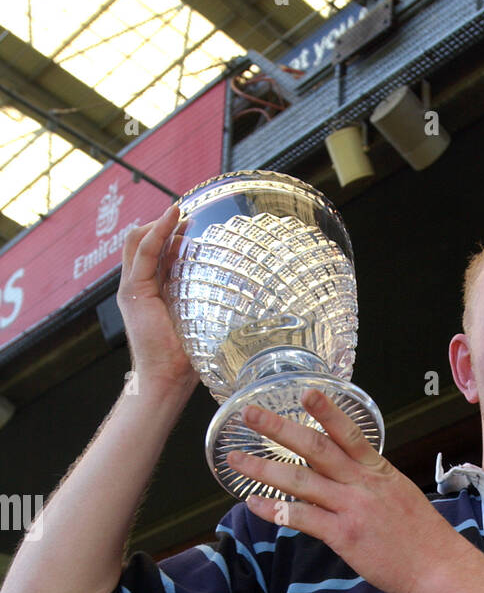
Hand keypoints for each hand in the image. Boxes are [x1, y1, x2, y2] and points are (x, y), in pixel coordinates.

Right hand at [116, 203, 196, 395]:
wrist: (167, 379)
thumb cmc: (185, 359)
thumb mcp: (199, 322)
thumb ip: (206, 303)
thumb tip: (241, 293)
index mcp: (151, 293)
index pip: (153, 252)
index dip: (169, 233)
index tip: (193, 223)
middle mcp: (137, 287)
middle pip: (142, 242)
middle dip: (163, 225)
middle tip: (189, 216)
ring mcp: (132, 287)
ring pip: (138, 241)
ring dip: (160, 224)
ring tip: (182, 213)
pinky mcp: (133, 290)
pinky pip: (144, 250)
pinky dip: (158, 230)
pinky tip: (174, 216)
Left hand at [230, 390, 463, 592]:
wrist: (439, 568)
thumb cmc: (423, 537)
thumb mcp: (400, 495)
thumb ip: (372, 482)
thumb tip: (348, 475)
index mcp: (378, 471)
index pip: (349, 432)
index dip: (326, 411)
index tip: (305, 392)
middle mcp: (363, 484)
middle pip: (314, 448)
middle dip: (278, 429)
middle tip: (249, 413)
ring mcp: (352, 509)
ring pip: (300, 481)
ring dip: (263, 468)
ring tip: (236, 459)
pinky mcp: (344, 536)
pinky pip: (302, 518)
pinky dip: (274, 509)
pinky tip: (253, 503)